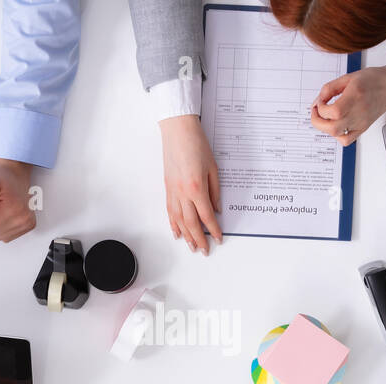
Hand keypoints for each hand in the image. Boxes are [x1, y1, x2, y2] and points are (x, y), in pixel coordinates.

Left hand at [0, 158, 35, 241]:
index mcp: (14, 210)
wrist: (14, 172)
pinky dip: (4, 226)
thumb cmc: (2, 176)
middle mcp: (23, 219)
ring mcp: (27, 223)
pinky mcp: (28, 225)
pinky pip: (8, 235)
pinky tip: (6, 213)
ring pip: (1, 236)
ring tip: (1, 207)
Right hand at [159, 116, 221, 254]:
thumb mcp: (213, 168)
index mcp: (197, 188)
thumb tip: (216, 209)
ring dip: (185, 235)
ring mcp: (173, 191)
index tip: (218, 238)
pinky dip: (173, 223)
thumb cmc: (196, 144)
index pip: (207, 216)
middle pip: (191, 223)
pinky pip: (170, 211)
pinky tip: (176, 232)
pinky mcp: (167, 188)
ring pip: (179, 220)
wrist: (178, 130)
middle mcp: (183, 193)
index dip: (213, 229)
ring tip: (191, 246)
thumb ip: (215, 191)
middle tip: (204, 250)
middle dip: (199, 239)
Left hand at [311, 65, 385, 145]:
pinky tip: (336, 125)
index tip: (321, 102)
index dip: (321, 108)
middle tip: (316, 112)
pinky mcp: (362, 128)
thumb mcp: (347, 77)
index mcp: (354, 97)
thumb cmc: (372, 80)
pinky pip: (346, 140)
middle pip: (332, 128)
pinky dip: (337, 136)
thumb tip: (317, 102)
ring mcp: (361, 123)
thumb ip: (329, 89)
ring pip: (336, 135)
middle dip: (317, 121)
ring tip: (326, 117)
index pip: (333, 112)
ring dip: (325, 128)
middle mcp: (358, 112)